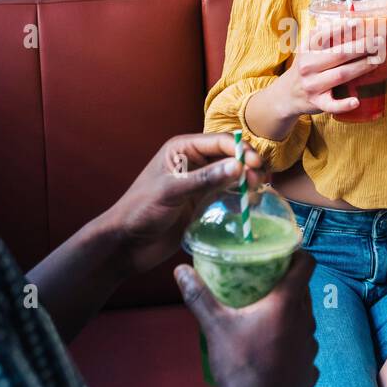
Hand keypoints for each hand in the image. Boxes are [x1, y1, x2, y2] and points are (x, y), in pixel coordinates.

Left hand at [103, 133, 268, 276]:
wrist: (126, 244)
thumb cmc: (140, 211)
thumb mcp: (171, 192)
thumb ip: (205, 179)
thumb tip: (239, 166)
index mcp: (182, 148)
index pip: (220, 142)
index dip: (241, 150)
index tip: (256, 164)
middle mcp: (194, 162)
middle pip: (230, 157)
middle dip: (248, 166)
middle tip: (260, 181)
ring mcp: (200, 183)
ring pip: (233, 176)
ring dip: (247, 182)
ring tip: (257, 194)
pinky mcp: (204, 203)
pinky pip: (228, 195)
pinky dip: (241, 198)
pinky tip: (250, 205)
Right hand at [176, 251, 318, 386]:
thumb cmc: (238, 363)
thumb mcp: (214, 326)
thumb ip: (199, 296)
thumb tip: (180, 270)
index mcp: (287, 304)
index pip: (306, 265)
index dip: (298, 254)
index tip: (285, 253)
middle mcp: (306, 323)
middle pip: (304, 294)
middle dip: (289, 287)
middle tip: (266, 286)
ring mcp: (311, 349)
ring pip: (305, 323)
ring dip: (292, 319)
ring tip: (268, 323)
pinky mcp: (310, 372)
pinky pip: (303, 352)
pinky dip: (292, 349)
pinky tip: (275, 356)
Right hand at [279, 19, 385, 117]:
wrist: (288, 94)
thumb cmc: (306, 67)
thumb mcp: (307, 49)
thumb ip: (321, 34)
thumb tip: (346, 17)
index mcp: (307, 50)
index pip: (324, 35)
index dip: (342, 28)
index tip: (359, 23)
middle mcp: (308, 66)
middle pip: (338, 54)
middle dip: (361, 47)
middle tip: (378, 42)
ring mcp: (312, 85)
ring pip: (340, 75)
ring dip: (361, 67)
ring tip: (377, 60)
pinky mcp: (317, 102)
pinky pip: (331, 105)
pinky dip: (343, 104)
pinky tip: (356, 101)